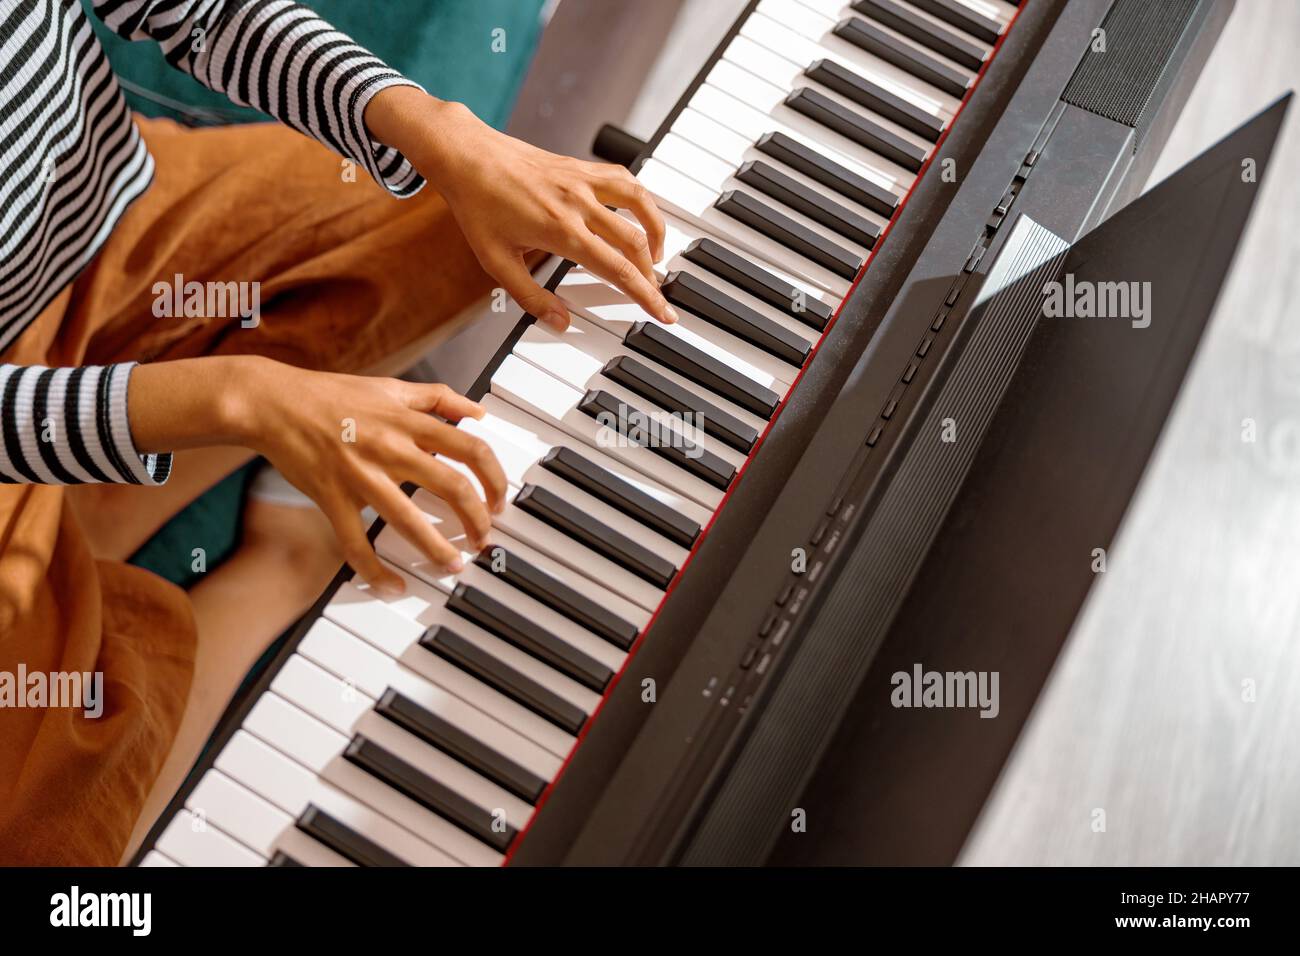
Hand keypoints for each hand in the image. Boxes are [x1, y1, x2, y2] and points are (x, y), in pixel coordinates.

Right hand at [129, 356, 506, 595]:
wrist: (273, 402)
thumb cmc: (332, 395)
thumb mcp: (391, 386)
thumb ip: (437, 398)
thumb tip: (477, 412)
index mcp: (409, 421)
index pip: (471, 449)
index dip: (495, 478)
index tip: (499, 500)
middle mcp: (390, 447)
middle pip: (452, 487)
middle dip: (477, 519)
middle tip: (485, 539)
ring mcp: (360, 475)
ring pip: (409, 520)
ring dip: (438, 549)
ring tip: (454, 567)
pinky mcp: (331, 497)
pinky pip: (356, 543)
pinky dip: (375, 571)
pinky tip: (392, 587)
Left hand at [366, 88, 675, 331]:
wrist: (468, 156)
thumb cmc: (478, 206)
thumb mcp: (496, 261)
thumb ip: (530, 296)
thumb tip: (559, 322)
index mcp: (561, 231)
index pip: (617, 270)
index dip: (646, 295)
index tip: (663, 312)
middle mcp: (579, 204)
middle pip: (634, 243)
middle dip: (652, 274)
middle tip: (657, 294)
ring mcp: (583, 181)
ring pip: (640, 205)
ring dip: (655, 233)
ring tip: (654, 257)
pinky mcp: (581, 167)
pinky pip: (624, 180)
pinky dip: (640, 200)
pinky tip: (638, 216)